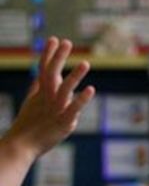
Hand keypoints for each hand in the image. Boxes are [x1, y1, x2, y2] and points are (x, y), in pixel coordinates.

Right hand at [4, 38, 94, 159]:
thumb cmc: (28, 125)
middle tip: (67, 42)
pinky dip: (81, 99)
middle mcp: (47, 98)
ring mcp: (55, 109)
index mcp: (40, 92)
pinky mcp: (63, 122)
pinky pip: (74, 108)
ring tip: (86, 63)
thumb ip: (37, 89)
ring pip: (64, 90)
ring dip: (74, 76)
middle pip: (51, 74)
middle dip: (58, 58)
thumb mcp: (32, 103)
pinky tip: (91, 89)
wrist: (21, 146)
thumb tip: (39, 77)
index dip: (49, 54)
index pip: (44, 69)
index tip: (54, 39)